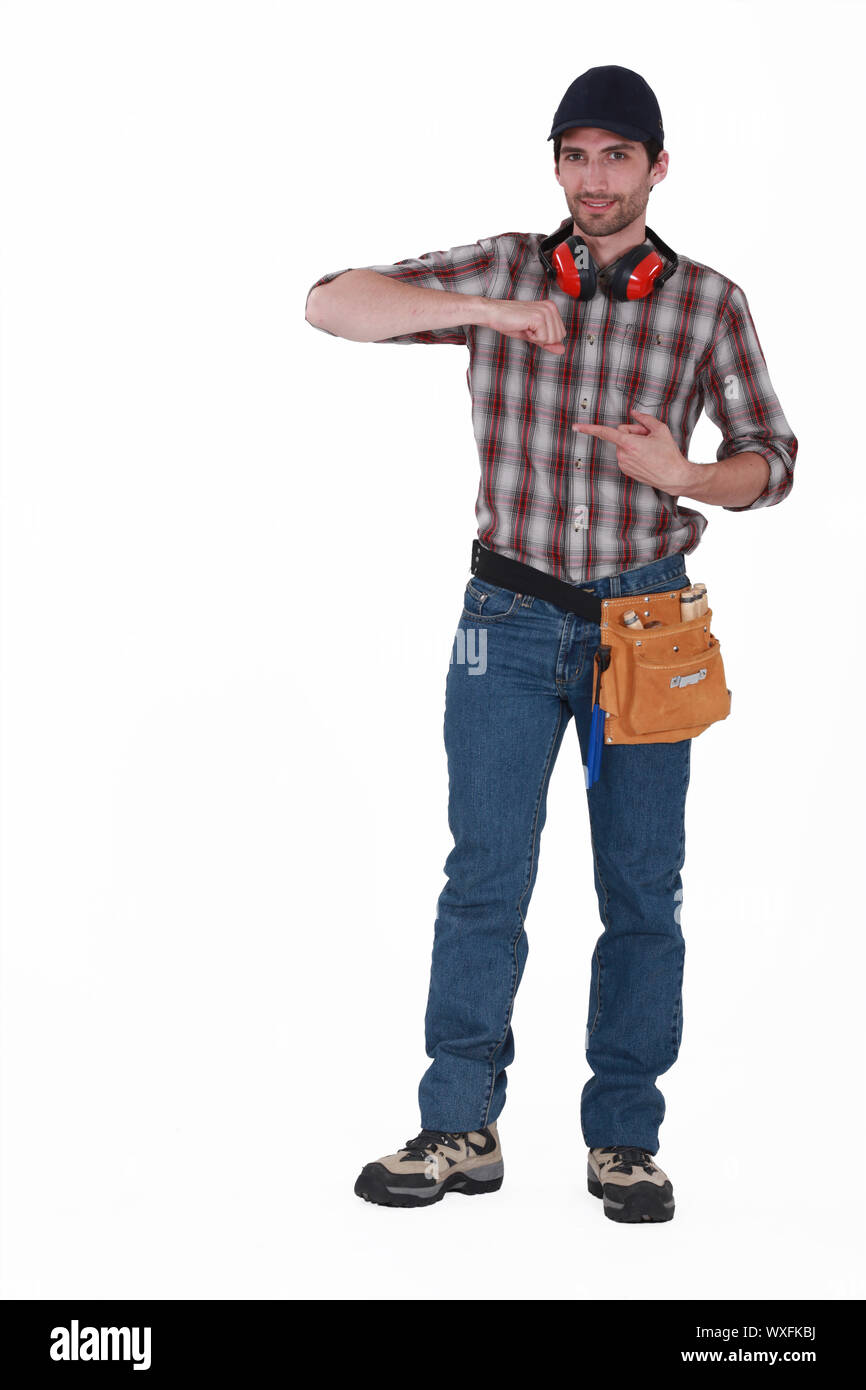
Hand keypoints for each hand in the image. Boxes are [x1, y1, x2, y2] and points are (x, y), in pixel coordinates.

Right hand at [477, 298, 566, 353]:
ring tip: (526, 327)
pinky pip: (543, 338)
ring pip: (552, 339)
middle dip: (542, 339)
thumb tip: (561, 349)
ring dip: (536, 338)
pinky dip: (532, 338)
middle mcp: (550, 307)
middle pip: (558, 337)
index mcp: (551, 308)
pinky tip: (524, 327)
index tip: (532, 329)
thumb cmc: (510, 321)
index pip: (561, 333)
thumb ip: (548, 341)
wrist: (494, 314)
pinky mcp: (538, 317)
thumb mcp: (532, 334)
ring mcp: (545, 311)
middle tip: (528, 329)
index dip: (546, 338)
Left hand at [573, 410, 696, 493]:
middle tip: (649, 437)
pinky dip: (634, 452)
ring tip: (649, 450)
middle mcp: (623, 455)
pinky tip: (646, 457)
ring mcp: (623, 464)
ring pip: (623, 445)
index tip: (576, 427)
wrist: (673, 476)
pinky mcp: (625, 470)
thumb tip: (634, 413)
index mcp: (629, 444)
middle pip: (621, 434)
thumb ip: (644, 419)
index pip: (605, 432)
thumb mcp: (660, 430)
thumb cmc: (669, 454)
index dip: (589, 428)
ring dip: (634, 443)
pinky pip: (626, 454)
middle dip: (633, 432)